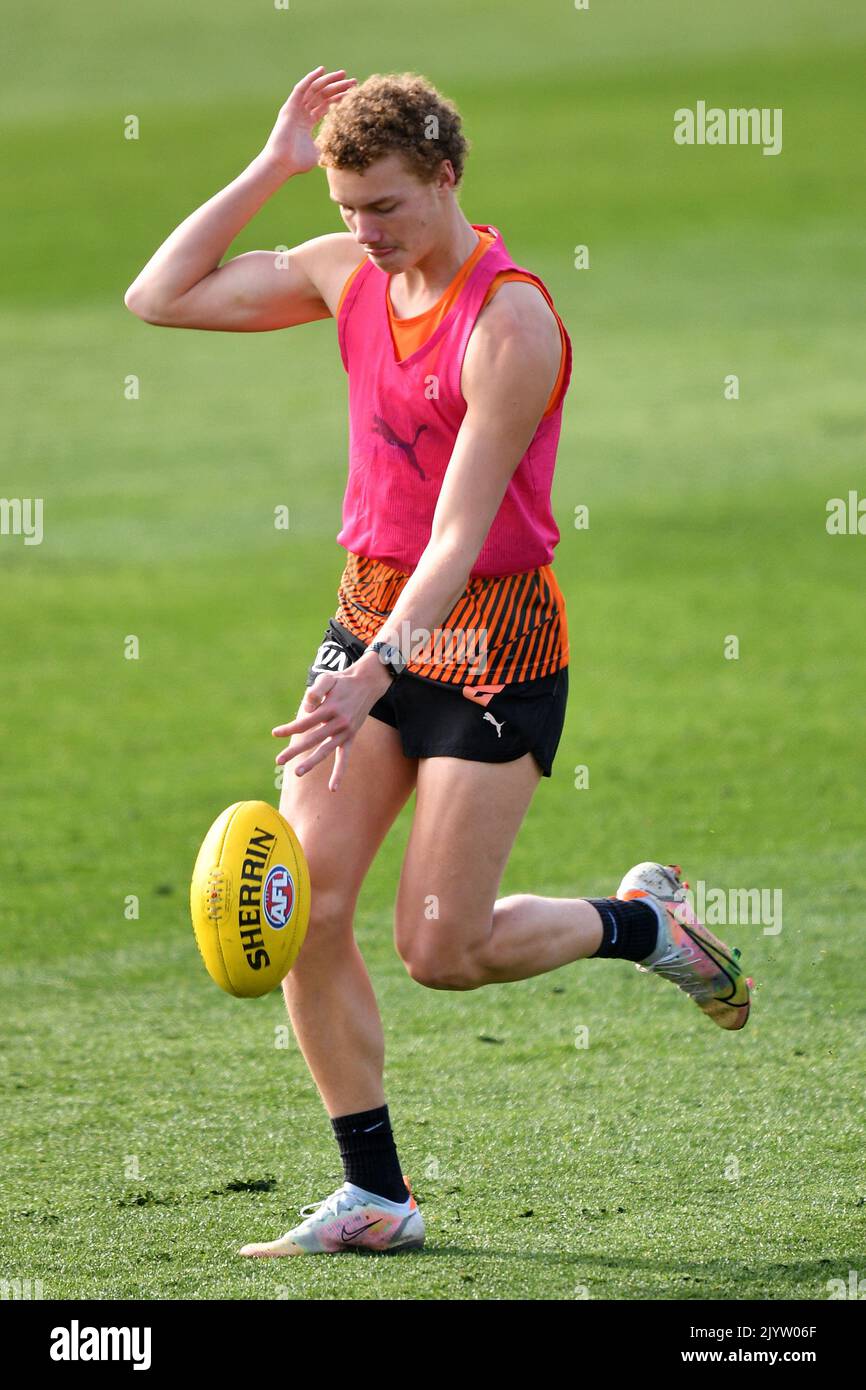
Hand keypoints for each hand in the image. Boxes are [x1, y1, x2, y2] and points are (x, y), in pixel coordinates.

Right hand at [260, 66, 356, 177]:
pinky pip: (300, 89)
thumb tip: (345, 143)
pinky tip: (321, 70)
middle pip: (322, 95)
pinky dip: (310, 79)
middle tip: (352, 81)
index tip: (353, 93)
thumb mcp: (319, 152)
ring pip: (314, 90)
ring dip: (328, 80)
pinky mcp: (289, 107)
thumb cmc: (298, 163)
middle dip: (337, 87)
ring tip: (343, 74)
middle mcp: (301, 113)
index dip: (339, 98)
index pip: (326, 106)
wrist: (281, 164)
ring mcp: (295, 109)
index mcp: (308, 123)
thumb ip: (329, 143)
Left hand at [272, 659, 390, 792]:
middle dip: (294, 751)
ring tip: (297, 773)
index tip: (276, 733)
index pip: (305, 723)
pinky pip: (344, 757)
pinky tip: (333, 788)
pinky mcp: (351, 737)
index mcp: (330, 708)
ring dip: (312, 763)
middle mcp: (338, 723)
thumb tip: (305, 709)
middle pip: (312, 740)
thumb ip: (315, 691)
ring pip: (326, 751)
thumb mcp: (327, 679)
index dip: (289, 729)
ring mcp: (346, 732)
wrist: (367, 683)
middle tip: (279, 761)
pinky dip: (340, 772)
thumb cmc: (342, 681)